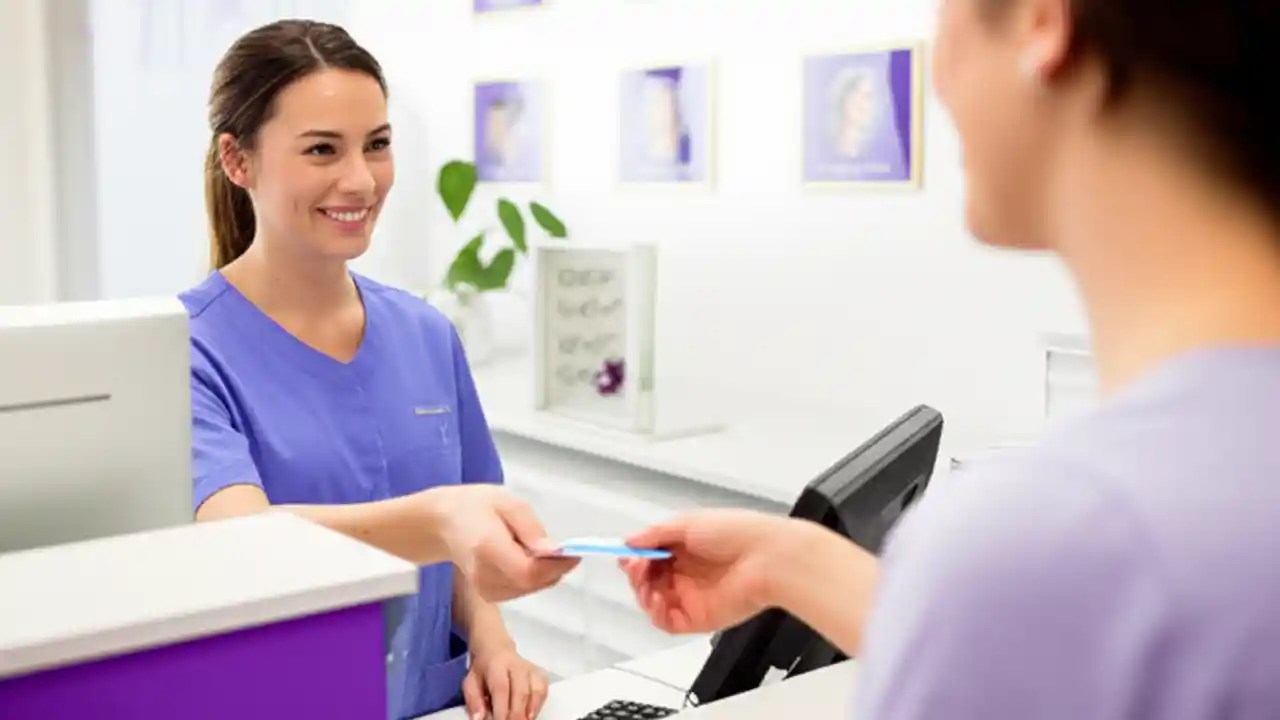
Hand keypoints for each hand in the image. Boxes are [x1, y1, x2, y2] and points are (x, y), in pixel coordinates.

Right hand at [428, 485, 578, 601]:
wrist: (444, 523)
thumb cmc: (475, 507)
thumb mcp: (507, 503)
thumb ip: (531, 528)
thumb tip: (554, 551)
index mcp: (487, 548)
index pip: (527, 572)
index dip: (555, 566)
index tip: (573, 553)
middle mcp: (483, 574)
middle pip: (531, 583)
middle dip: (553, 568)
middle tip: (562, 549)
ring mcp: (484, 588)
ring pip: (530, 589)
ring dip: (544, 572)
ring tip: (532, 547)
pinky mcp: (488, 594)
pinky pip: (522, 590)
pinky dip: (532, 577)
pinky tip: (523, 558)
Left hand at [462, 645, 549, 719]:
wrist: (495, 648)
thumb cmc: (483, 669)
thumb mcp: (470, 683)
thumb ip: (474, 701)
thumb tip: (479, 718)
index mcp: (495, 666)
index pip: (501, 688)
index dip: (501, 709)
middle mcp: (516, 665)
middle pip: (521, 692)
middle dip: (516, 714)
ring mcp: (530, 669)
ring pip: (535, 691)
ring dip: (530, 711)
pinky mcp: (539, 673)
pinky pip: (543, 690)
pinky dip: (538, 704)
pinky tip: (531, 715)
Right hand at [619, 510, 805, 633]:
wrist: (768, 559)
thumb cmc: (737, 533)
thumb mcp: (689, 523)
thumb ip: (655, 533)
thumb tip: (629, 541)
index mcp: (685, 547)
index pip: (650, 555)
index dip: (635, 556)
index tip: (623, 555)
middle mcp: (687, 572)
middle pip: (647, 580)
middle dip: (636, 574)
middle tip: (636, 567)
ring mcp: (691, 596)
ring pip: (653, 602)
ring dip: (642, 594)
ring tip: (646, 585)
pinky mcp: (698, 618)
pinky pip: (667, 622)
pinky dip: (656, 614)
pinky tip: (657, 601)